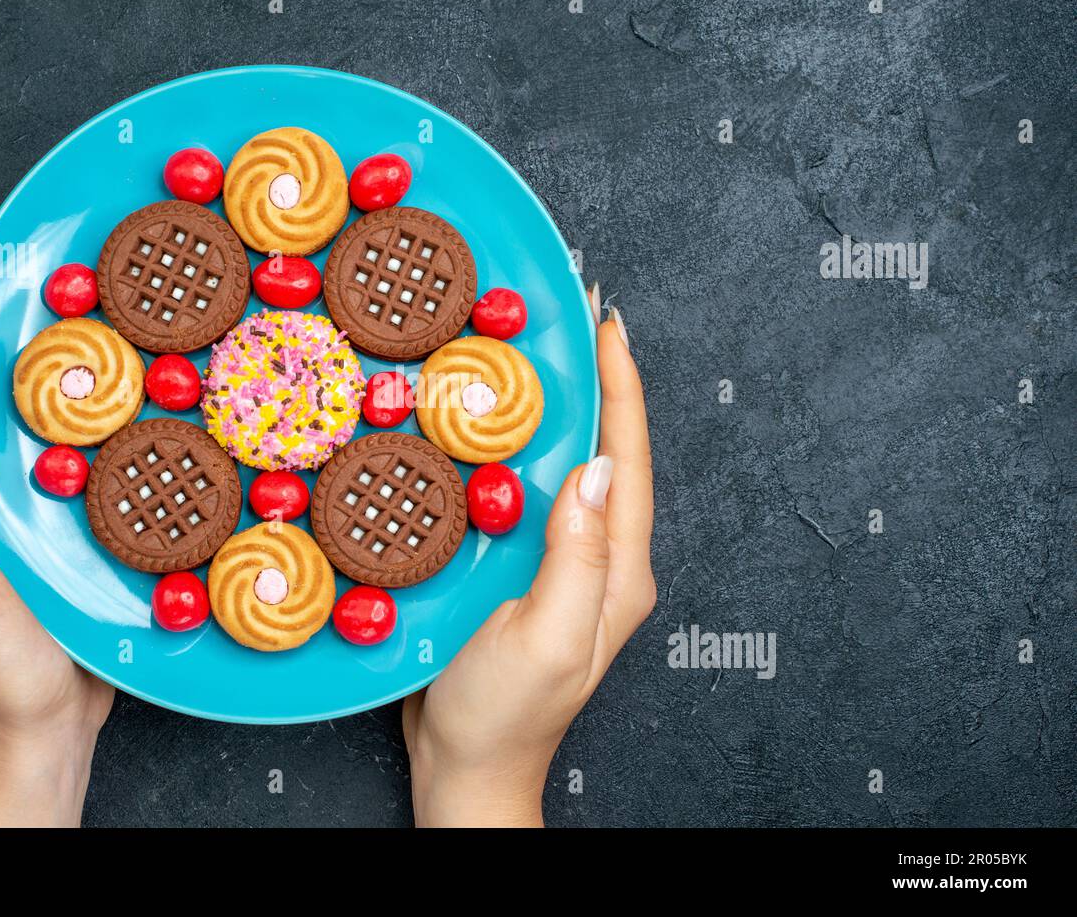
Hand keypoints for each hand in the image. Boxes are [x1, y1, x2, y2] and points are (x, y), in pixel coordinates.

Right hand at [403, 299, 654, 826]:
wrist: (466, 768)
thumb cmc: (506, 716)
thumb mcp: (545, 637)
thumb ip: (575, 557)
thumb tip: (593, 469)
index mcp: (617, 573)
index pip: (628, 464)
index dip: (622, 391)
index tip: (609, 330)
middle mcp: (596, 561)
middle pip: (602, 457)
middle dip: (593, 388)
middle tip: (568, 326)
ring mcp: (558, 566)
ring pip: (561, 472)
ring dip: (551, 414)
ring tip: (530, 358)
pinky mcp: (520, 571)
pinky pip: (523, 499)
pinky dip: (509, 455)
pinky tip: (484, 431)